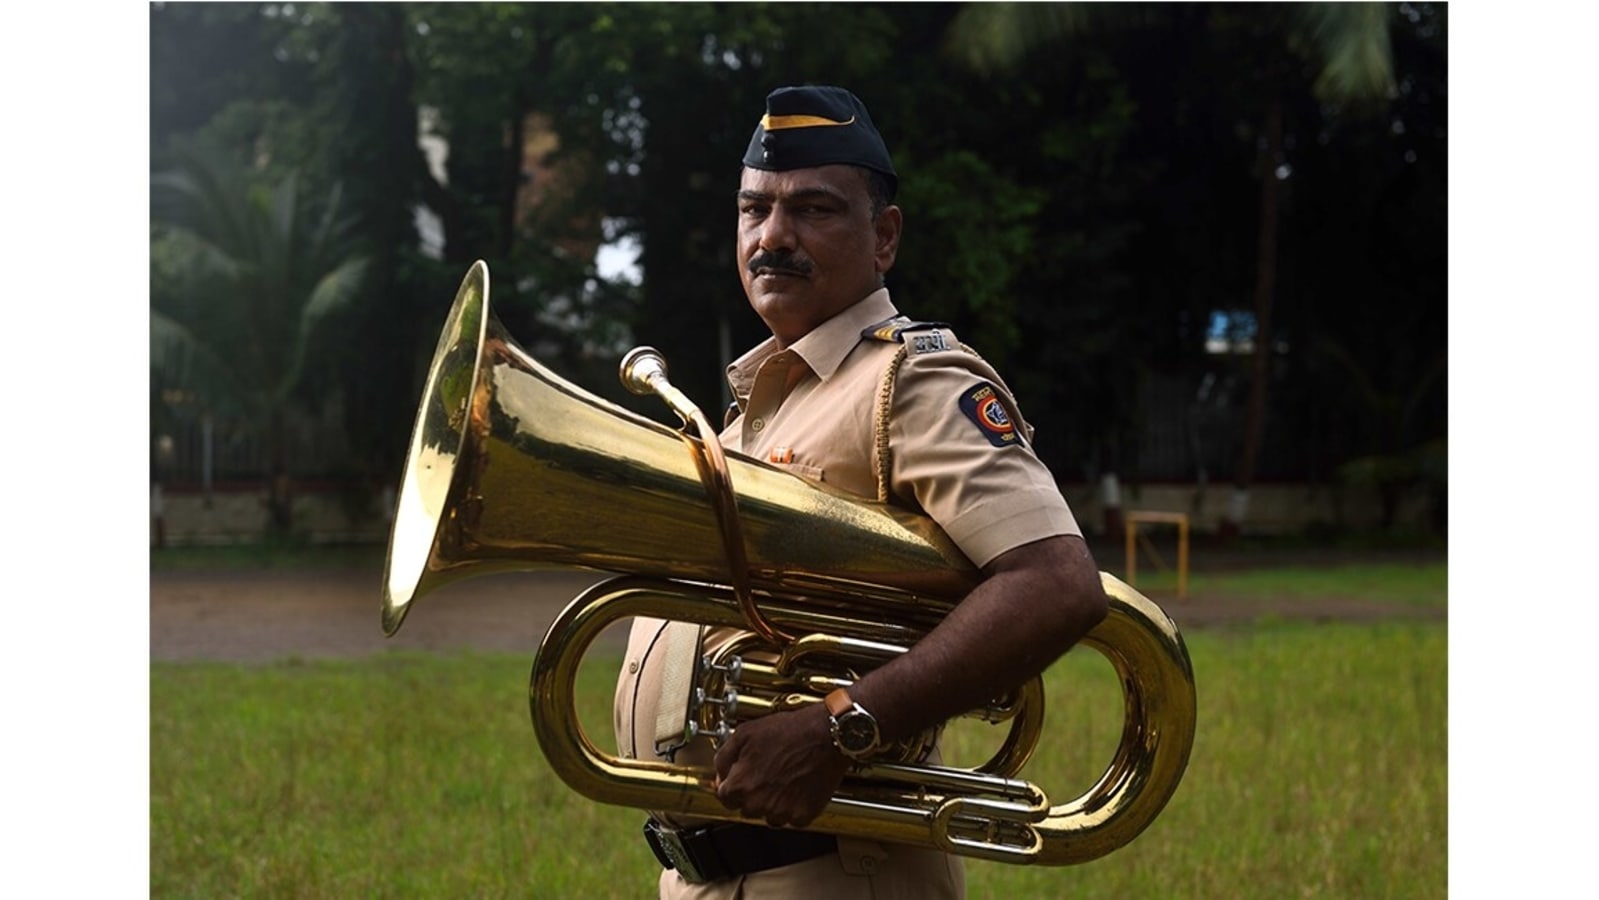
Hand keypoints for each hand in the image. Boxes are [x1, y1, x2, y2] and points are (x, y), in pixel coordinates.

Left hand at [712, 702, 849, 827]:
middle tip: (767, 772)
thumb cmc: (790, 731)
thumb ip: (724, 757)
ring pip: (769, 815)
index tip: (742, 777)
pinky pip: (792, 818)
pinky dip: (794, 806)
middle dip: (753, 793)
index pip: (724, 798)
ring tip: (785, 777)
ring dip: (773, 802)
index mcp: (740, 785)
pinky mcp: (803, 816)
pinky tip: (798, 786)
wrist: (827, 735)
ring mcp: (782, 812)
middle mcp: (758, 804)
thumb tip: (720, 773)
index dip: (732, 784)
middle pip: (747, 808)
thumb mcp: (745, 733)